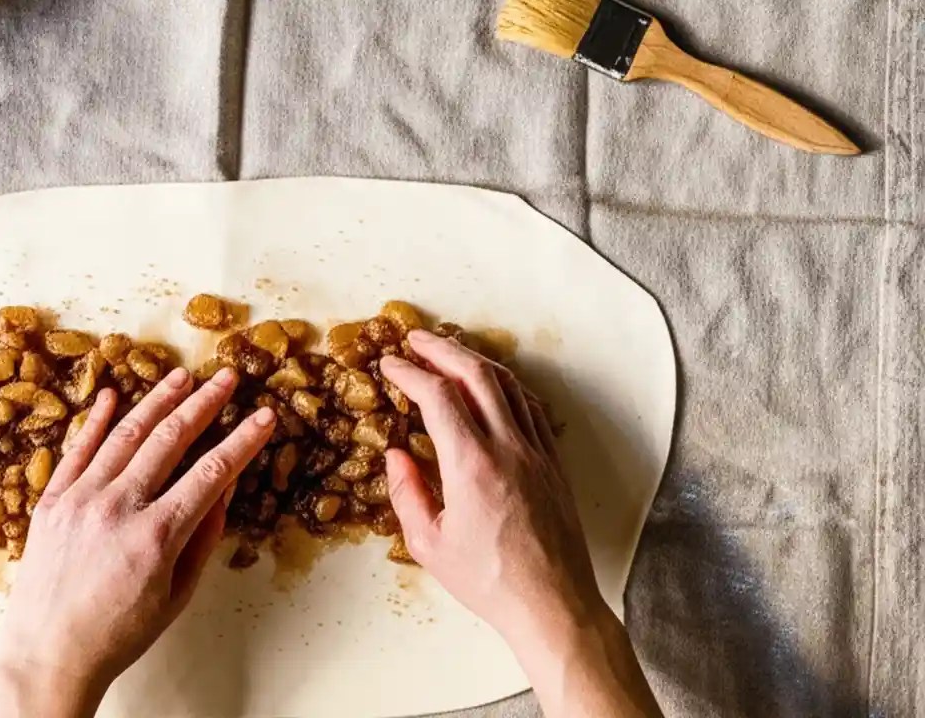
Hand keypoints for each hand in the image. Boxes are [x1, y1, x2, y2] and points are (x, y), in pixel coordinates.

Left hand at [0, 366, 275, 717]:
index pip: (211, 473)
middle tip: (226, 378)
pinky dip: (96, 420)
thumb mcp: (176, 594)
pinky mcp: (51, 501)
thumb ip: (203, 538)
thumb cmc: (119, 634)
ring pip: (125, 434)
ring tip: (182, 376)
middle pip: (170, 439)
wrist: (48, 654)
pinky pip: (76, 449)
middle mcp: (118, 508)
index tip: (264, 416)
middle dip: (204, 403)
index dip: (243, 441)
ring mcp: (80, 500)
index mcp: (157, 536)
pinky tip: (114, 395)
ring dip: (157, 401)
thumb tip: (223, 488)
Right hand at [381, 331, 660, 717]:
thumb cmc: (488, 581)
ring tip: (449, 352)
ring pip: (508, 384)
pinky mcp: (553, 462)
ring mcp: (536, 451)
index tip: (389, 365)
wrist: (551, 603)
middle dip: (442, 349)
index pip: (437, 396)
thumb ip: (406, 492)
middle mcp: (508, 448)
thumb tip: (396, 454)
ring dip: (475, 360)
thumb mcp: (428, 544)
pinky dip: (506, 385)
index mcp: (471, 465)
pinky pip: (530, 406)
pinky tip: (492, 385)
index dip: (409, 372)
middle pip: (476, 374)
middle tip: (415, 339)